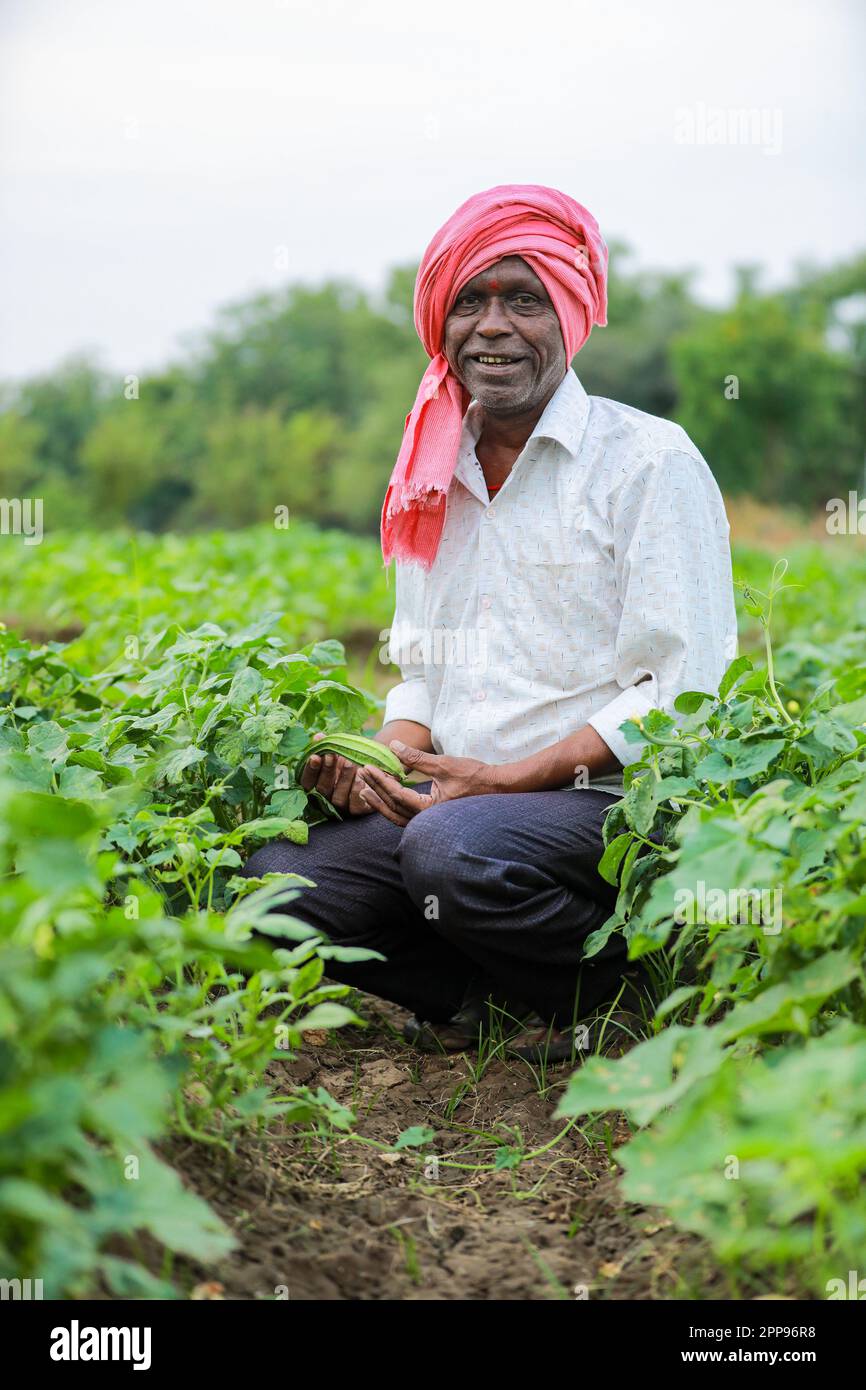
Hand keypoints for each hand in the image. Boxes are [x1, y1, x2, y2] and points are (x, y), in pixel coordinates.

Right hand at [299, 733, 373, 815]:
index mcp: (317, 783)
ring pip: (338, 797)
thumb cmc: (353, 757)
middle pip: (322, 788)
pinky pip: (355, 804)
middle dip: (327, 770)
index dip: (310, 770)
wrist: (377, 768)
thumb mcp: (340, 751)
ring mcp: (342, 805)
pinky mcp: (357, 810)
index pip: (307, 781)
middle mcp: (327, 797)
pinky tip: (362, 778)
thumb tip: (318, 737)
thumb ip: (328, 746)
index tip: (315, 756)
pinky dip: (357, 790)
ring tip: (350, 762)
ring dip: (344, 778)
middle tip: (331, 755)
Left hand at [355, 740, 500, 826]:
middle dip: (375, 790)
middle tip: (361, 774)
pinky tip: (382, 795)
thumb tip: (393, 746)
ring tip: (364, 789)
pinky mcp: (429, 816)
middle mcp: (426, 819)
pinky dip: (391, 805)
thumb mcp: (443, 764)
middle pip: (392, 807)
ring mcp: (427, 820)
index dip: (380, 781)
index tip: (368, 768)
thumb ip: (416, 757)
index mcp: (429, 809)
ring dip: (379, 801)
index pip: (397, 795)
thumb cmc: (473, 776)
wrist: (494, 788)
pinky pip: (404, 814)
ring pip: (396, 814)